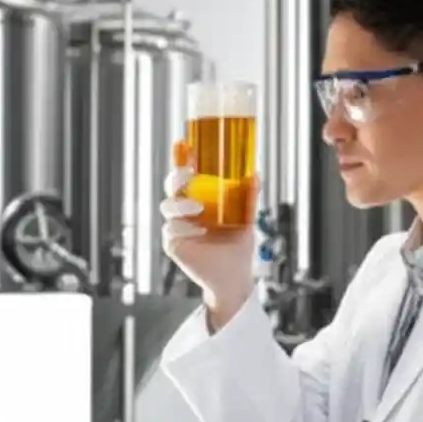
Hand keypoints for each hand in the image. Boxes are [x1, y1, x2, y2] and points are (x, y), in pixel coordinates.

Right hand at [161, 163, 258, 330]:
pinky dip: (183, 228)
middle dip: (176, 178)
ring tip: (199, 210)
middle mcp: (185, 211)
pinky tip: (198, 231)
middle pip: (172, 187)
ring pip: (168, 207)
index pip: (187, 175)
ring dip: (181, 205)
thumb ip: (248, 198)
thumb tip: (254, 174)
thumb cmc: (237, 247)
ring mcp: (177, 227)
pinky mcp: (173, 244)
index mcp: (199, 200)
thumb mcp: (246, 219)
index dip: (182, 159)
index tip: (183, 144)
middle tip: (188, 176)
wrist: (233, 278)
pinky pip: (171, 230)